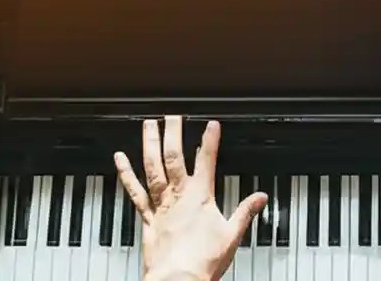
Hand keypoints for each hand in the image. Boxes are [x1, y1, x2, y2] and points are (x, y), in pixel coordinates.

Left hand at [114, 116, 267, 280]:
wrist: (178, 280)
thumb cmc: (203, 261)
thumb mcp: (232, 235)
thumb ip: (245, 212)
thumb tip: (260, 197)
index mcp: (201, 197)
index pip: (206, 160)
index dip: (210, 140)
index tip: (211, 123)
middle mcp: (178, 196)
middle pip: (174, 157)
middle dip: (173, 133)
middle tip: (172, 115)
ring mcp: (160, 205)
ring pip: (152, 168)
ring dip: (149, 144)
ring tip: (148, 124)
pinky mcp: (147, 218)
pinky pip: (135, 192)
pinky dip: (126, 174)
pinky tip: (119, 159)